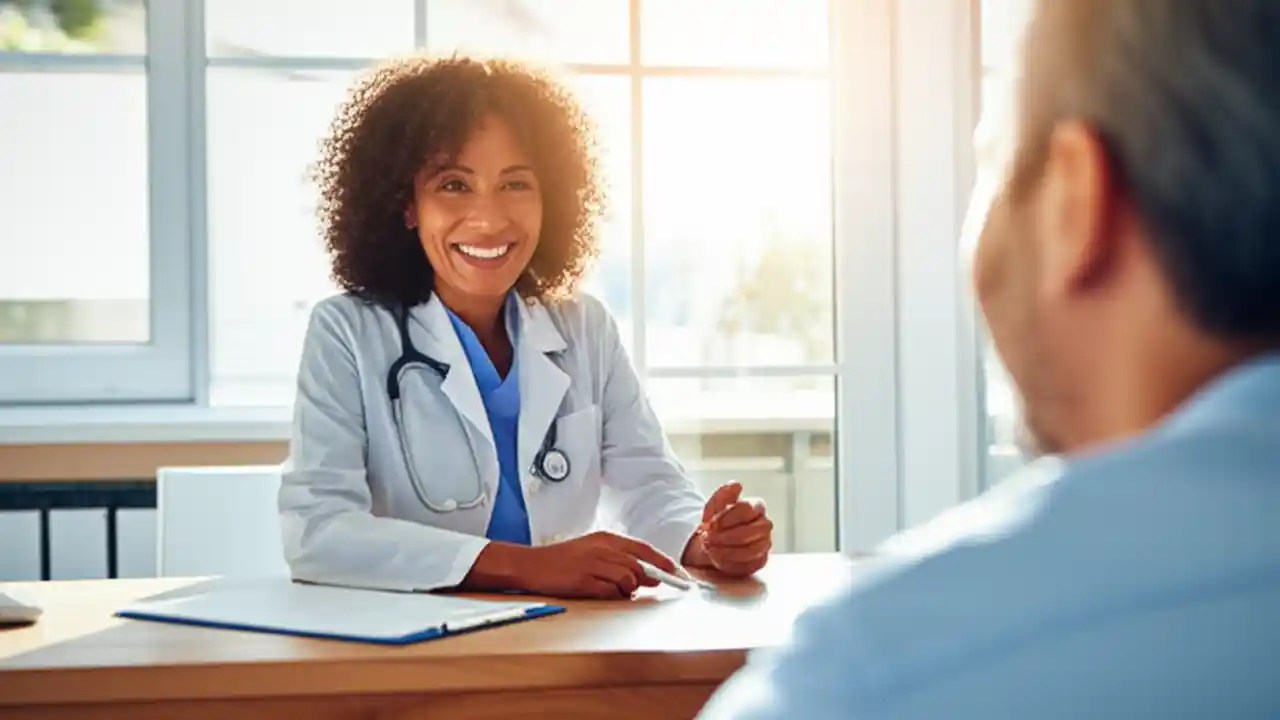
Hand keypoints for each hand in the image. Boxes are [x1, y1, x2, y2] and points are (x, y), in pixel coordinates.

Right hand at [509, 531, 677, 598]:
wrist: (532, 565)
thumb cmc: (564, 560)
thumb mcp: (594, 552)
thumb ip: (622, 561)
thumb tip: (652, 576)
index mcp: (606, 538)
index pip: (644, 549)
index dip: (664, 562)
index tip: (679, 574)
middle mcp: (602, 548)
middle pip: (639, 565)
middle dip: (649, 579)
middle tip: (649, 586)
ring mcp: (592, 564)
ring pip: (628, 578)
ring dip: (629, 588)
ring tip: (618, 589)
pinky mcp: (583, 580)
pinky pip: (611, 591)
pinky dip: (614, 595)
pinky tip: (604, 592)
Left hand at [683, 481, 772, 576]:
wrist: (714, 540)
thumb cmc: (717, 521)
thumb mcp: (715, 505)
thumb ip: (724, 494)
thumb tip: (737, 485)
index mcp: (756, 507)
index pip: (747, 509)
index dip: (727, 517)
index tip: (710, 524)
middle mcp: (764, 525)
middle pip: (753, 530)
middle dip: (728, 536)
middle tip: (709, 539)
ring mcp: (765, 543)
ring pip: (753, 549)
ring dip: (728, 551)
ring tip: (710, 550)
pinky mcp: (760, 560)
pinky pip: (750, 565)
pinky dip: (731, 563)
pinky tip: (717, 559)